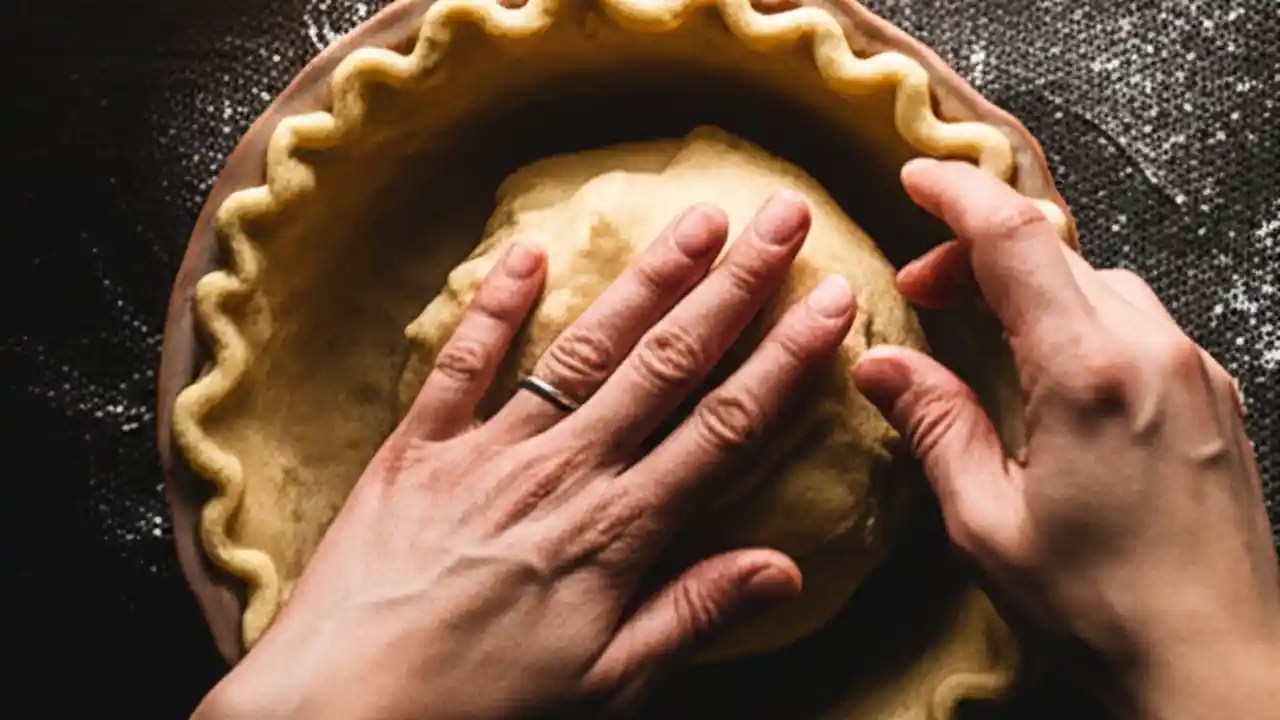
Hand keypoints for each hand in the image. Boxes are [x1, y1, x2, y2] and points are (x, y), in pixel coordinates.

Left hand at [195, 192, 858, 718]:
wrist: (341, 710)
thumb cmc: (482, 708)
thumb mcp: (606, 685)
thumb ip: (693, 613)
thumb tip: (786, 568)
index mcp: (619, 531)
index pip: (725, 426)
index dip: (785, 358)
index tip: (830, 299)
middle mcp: (564, 471)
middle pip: (667, 363)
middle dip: (734, 286)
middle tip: (781, 217)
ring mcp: (489, 450)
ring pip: (585, 347)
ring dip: (647, 279)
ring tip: (698, 220)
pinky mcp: (417, 447)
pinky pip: (461, 362)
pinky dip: (495, 305)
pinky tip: (530, 252)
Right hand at [854, 159, 1279, 717]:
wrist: (1218, 664)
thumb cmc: (1102, 606)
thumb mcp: (987, 522)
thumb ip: (935, 426)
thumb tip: (881, 364)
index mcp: (1088, 374)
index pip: (1016, 239)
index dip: (958, 195)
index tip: (916, 178)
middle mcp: (1152, 353)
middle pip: (1055, 251)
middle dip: (977, 254)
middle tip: (922, 296)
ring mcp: (1194, 370)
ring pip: (1100, 281)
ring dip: (1032, 285)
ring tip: (983, 333)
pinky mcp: (1213, 396)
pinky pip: (1139, 321)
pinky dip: (1081, 318)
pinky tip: (1051, 371)